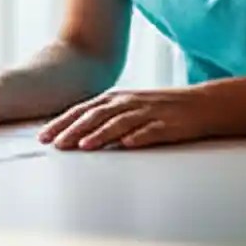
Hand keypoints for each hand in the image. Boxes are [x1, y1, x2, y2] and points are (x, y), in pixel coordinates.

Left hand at [39, 87, 216, 150]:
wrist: (202, 104)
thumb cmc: (160, 108)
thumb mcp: (127, 107)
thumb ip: (103, 117)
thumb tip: (74, 132)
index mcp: (114, 98)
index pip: (81, 110)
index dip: (61, 122)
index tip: (43, 136)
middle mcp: (127, 102)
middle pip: (95, 116)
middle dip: (73, 130)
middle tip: (55, 144)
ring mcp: (147, 112)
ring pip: (119, 123)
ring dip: (100, 135)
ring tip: (83, 146)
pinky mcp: (168, 124)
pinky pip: (151, 131)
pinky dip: (138, 137)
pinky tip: (127, 145)